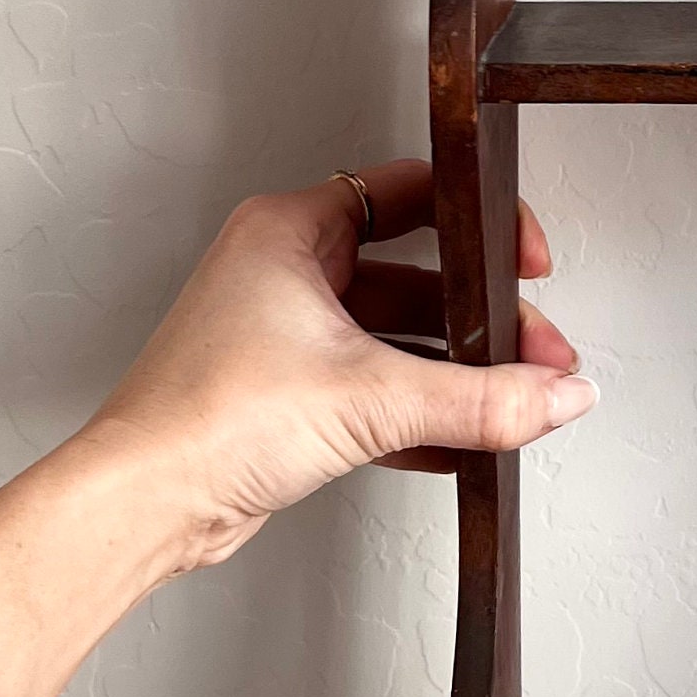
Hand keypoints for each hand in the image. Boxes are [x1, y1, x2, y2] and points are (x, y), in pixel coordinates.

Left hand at [83, 158, 594, 570]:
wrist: (143, 503)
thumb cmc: (204, 419)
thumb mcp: (369, 398)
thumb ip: (480, 398)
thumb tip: (553, 394)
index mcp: (290, 231)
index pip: (412, 193)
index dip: (479, 219)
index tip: (525, 254)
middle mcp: (284, 271)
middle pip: (416, 275)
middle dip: (482, 317)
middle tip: (534, 350)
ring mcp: (283, 333)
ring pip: (396, 336)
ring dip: (455, 369)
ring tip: (511, 398)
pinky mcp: (285, 393)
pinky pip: (373, 386)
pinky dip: (418, 409)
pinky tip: (461, 438)